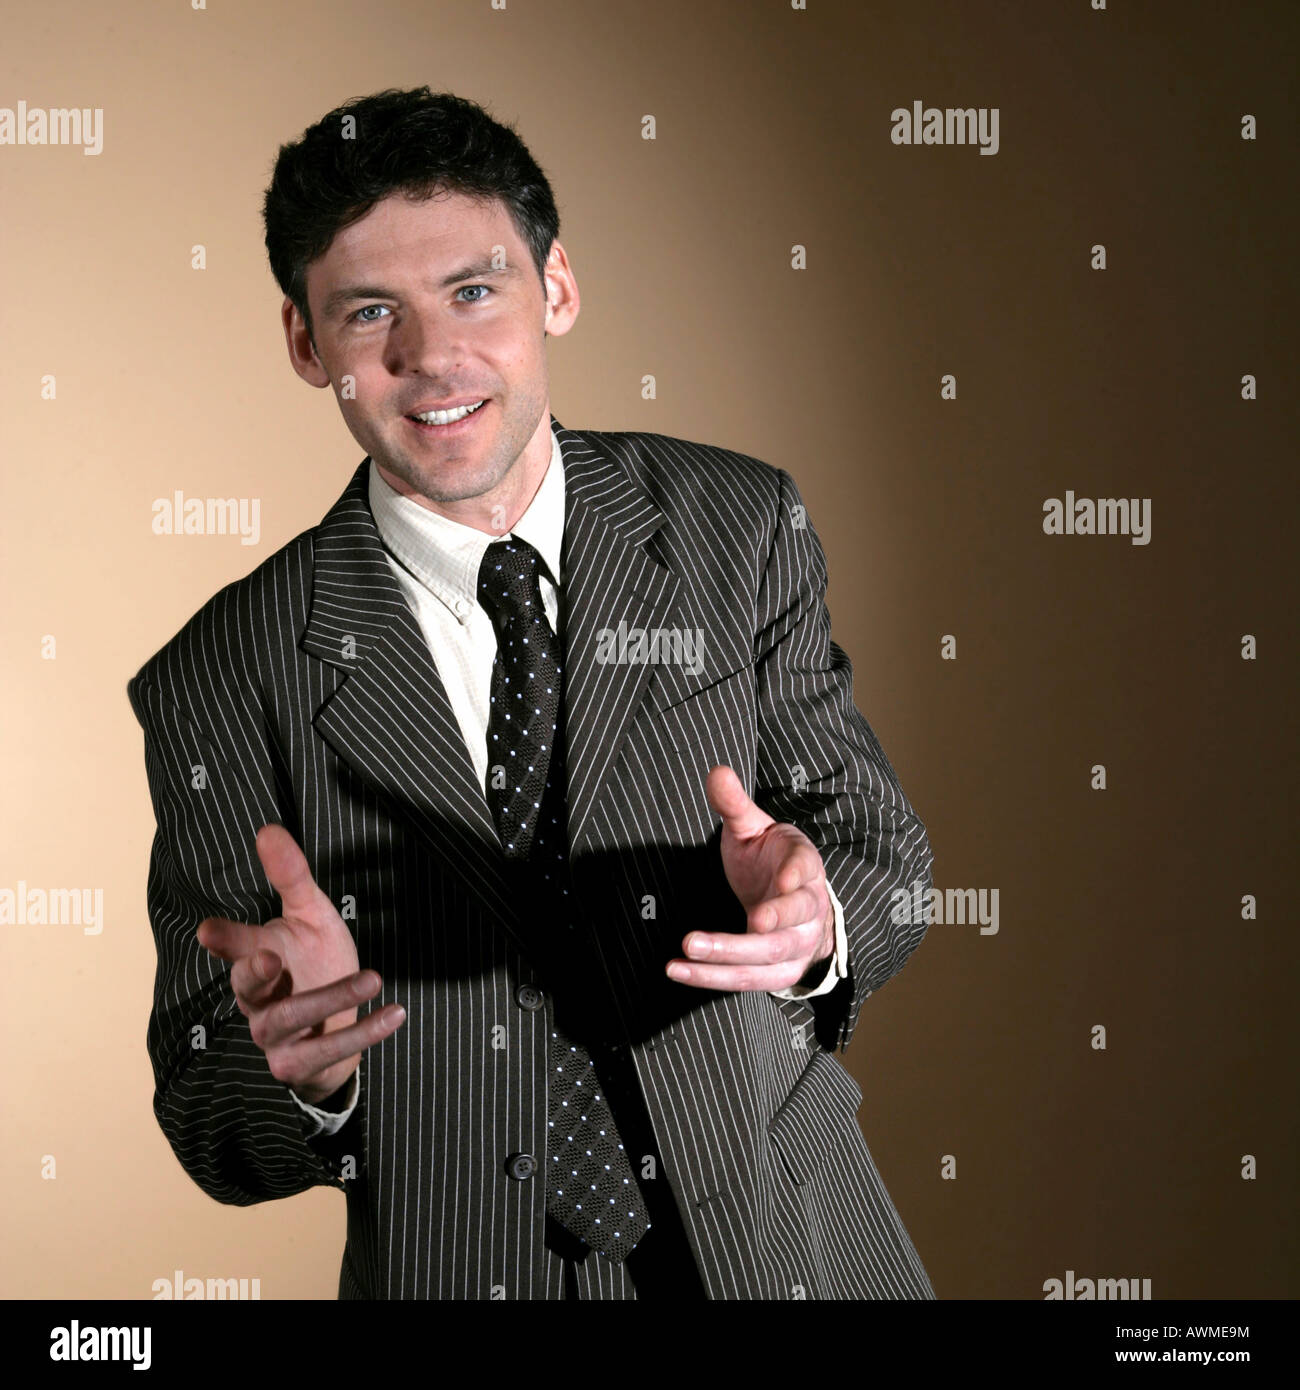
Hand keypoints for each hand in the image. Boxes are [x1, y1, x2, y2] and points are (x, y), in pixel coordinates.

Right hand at [196, 824, 405, 1105]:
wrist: (336, 1020)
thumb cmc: (316, 960)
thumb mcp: (310, 914)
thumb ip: (290, 877)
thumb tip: (268, 828)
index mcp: (257, 959)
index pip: (234, 948)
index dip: (223, 940)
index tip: (209, 930)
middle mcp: (257, 1000)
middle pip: (247, 990)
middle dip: (254, 975)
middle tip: (271, 957)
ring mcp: (275, 1037)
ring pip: (290, 1020)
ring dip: (331, 1000)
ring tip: (373, 978)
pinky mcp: (299, 1064)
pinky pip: (328, 1051)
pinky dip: (364, 1033)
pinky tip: (395, 1013)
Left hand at [665, 765, 834, 991]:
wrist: (793, 901)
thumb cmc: (770, 860)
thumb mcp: (755, 828)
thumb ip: (735, 806)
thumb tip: (716, 771)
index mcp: (805, 866)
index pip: (805, 869)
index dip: (796, 875)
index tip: (782, 881)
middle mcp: (810, 908)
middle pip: (791, 923)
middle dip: (757, 928)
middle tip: (716, 929)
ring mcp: (798, 945)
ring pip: (768, 958)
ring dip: (726, 959)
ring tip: (686, 951)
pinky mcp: (781, 972)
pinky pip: (750, 980)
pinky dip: (715, 978)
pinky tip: (679, 970)